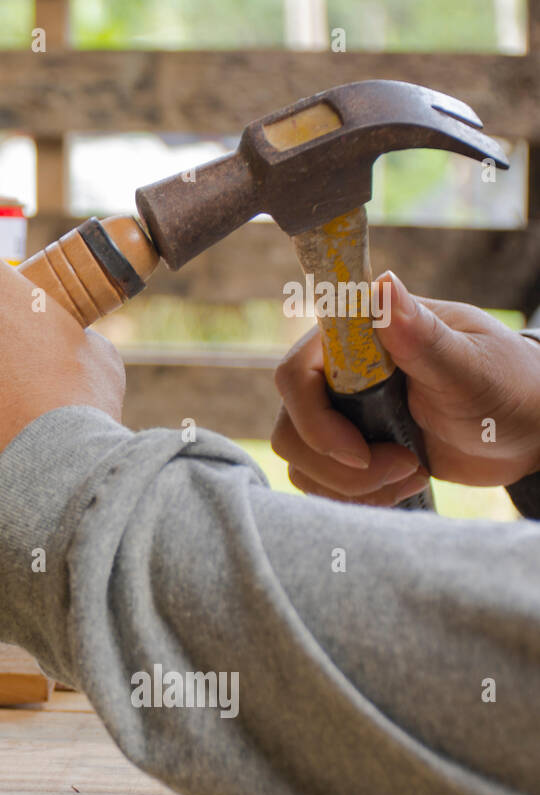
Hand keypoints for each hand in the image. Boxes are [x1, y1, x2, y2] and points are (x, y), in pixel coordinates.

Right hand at [272, 271, 539, 505]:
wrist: (525, 430)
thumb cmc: (506, 385)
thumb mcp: (469, 366)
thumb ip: (422, 335)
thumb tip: (382, 286)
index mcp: (356, 340)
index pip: (294, 376)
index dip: (314, 420)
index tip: (361, 452)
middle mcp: (336, 374)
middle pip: (290, 428)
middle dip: (340, 465)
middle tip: (404, 466)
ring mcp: (338, 413)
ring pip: (299, 460)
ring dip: (352, 485)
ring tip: (411, 472)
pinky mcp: (346, 448)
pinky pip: (317, 481)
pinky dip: (356, 495)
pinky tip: (405, 482)